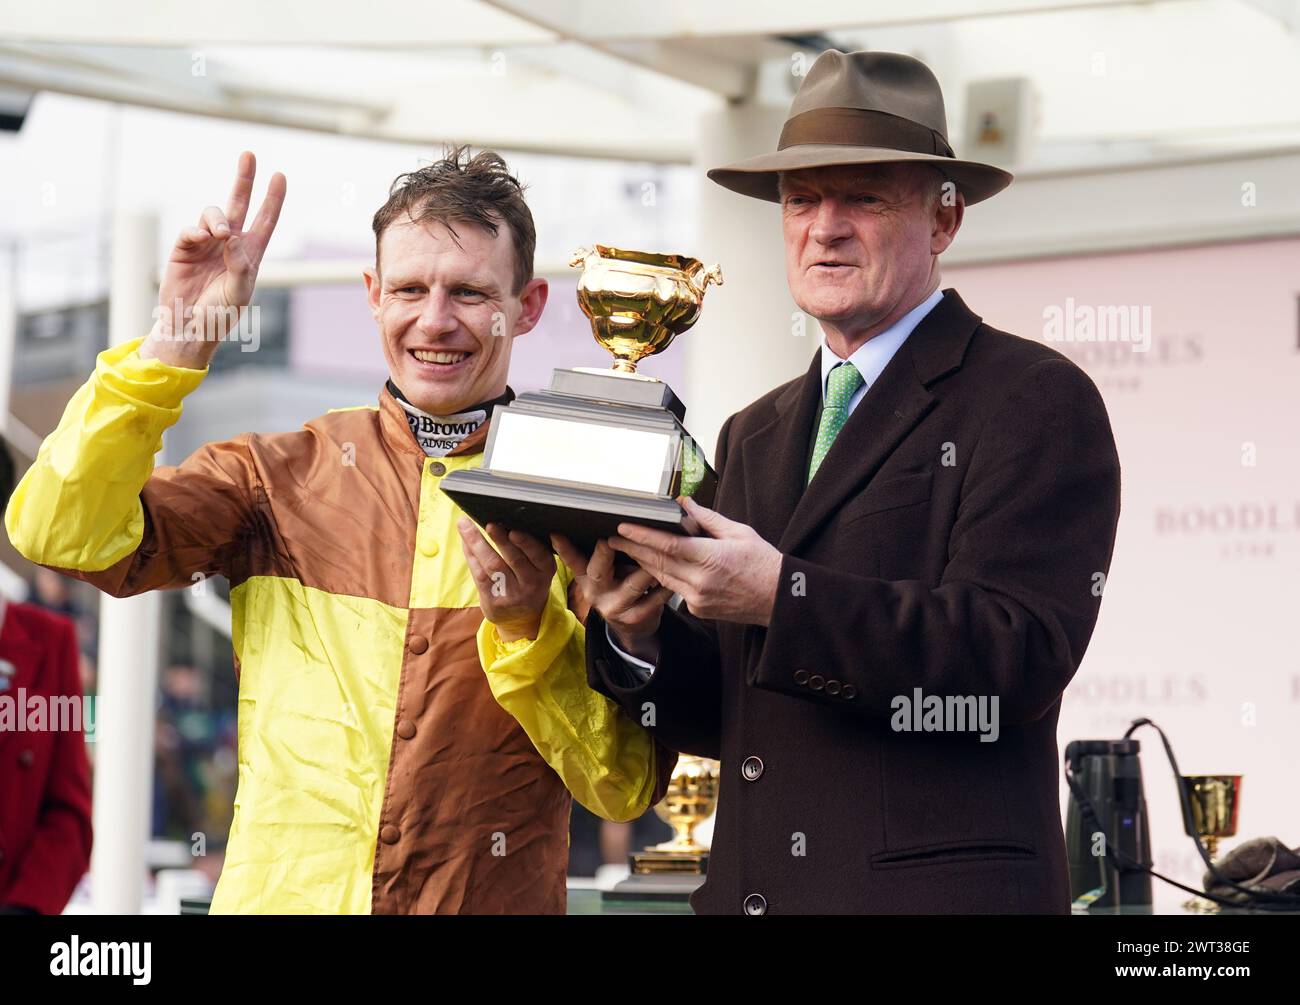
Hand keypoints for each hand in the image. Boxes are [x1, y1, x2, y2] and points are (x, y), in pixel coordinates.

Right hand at [141, 150, 285, 368]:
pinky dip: (196, 231)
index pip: (265, 220)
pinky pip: (191, 229)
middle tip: (249, 154)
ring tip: (218, 235)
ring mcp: (206, 243)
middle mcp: (229, 243)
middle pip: (238, 203)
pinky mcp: (184, 247)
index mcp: (249, 253)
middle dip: (244, 179)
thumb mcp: (238, 292)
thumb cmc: (219, 314)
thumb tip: (232, 236)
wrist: (189, 326)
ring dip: (218, 218)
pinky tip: (201, 239)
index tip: (280, 175)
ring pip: (213, 214)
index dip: (273, 199)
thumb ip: (240, 265)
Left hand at [458, 520, 555, 641]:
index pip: (538, 555)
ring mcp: (511, 594)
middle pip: (514, 559)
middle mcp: (531, 584)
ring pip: (493, 566)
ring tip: (466, 526)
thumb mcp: (537, 568)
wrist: (522, 618)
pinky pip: (479, 575)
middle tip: (490, 525)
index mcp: (545, 570)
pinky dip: (470, 556)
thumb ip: (527, 547)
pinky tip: (464, 541)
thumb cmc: (527, 582)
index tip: (514, 530)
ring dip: (477, 544)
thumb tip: (502, 516)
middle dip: (501, 540)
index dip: (526, 543)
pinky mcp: (493, 602)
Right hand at [552, 535, 671, 663]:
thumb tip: (616, 524)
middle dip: (605, 552)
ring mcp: (615, 606)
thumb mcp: (606, 575)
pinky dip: (665, 584)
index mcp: (587, 577)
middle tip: (610, 537)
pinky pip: (654, 596)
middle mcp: (596, 592)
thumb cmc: (620, 588)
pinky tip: (674, 574)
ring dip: (648, 565)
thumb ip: (605, 555)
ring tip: (659, 549)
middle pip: (598, 570)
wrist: (632, 628)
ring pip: (633, 582)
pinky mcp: (636, 617)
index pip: (572, 560)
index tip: (556, 534)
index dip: (564, 548)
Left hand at [609, 496, 781, 625]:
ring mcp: (698, 599)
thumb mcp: (739, 533)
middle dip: (633, 548)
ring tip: (627, 548)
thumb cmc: (763, 563)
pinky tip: (654, 566)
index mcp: (712, 558)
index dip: (641, 535)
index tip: (622, 527)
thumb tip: (684, 503)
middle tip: (613, 537)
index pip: (667, 545)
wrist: (780, 600)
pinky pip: (674, 590)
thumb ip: (707, 518)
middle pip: (657, 563)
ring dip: (643, 563)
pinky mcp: (699, 610)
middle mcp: (701, 581)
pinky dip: (663, 577)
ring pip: (662, 578)